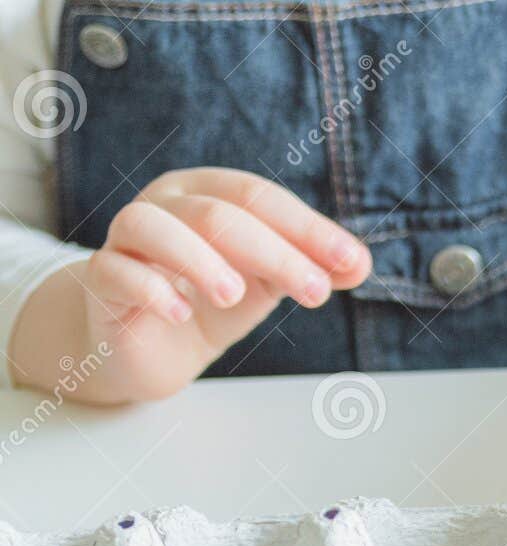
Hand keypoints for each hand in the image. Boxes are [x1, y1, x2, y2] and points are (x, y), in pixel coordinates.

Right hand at [8, 168, 369, 402]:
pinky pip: (114, 271)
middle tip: (315, 292)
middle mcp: (165, 206)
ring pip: (152, 226)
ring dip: (198, 258)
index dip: (308, 228)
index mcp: (210, 194)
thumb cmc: (210, 300)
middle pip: (217, 213)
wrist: (150, 346)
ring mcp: (127, 241)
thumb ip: (313, 269)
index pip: (261, 198)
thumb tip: (360, 264)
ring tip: (235, 296)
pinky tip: (180, 311)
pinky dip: (148, 287)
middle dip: (274, 252)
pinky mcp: (101, 282)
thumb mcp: (270, 284)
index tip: (350, 262)